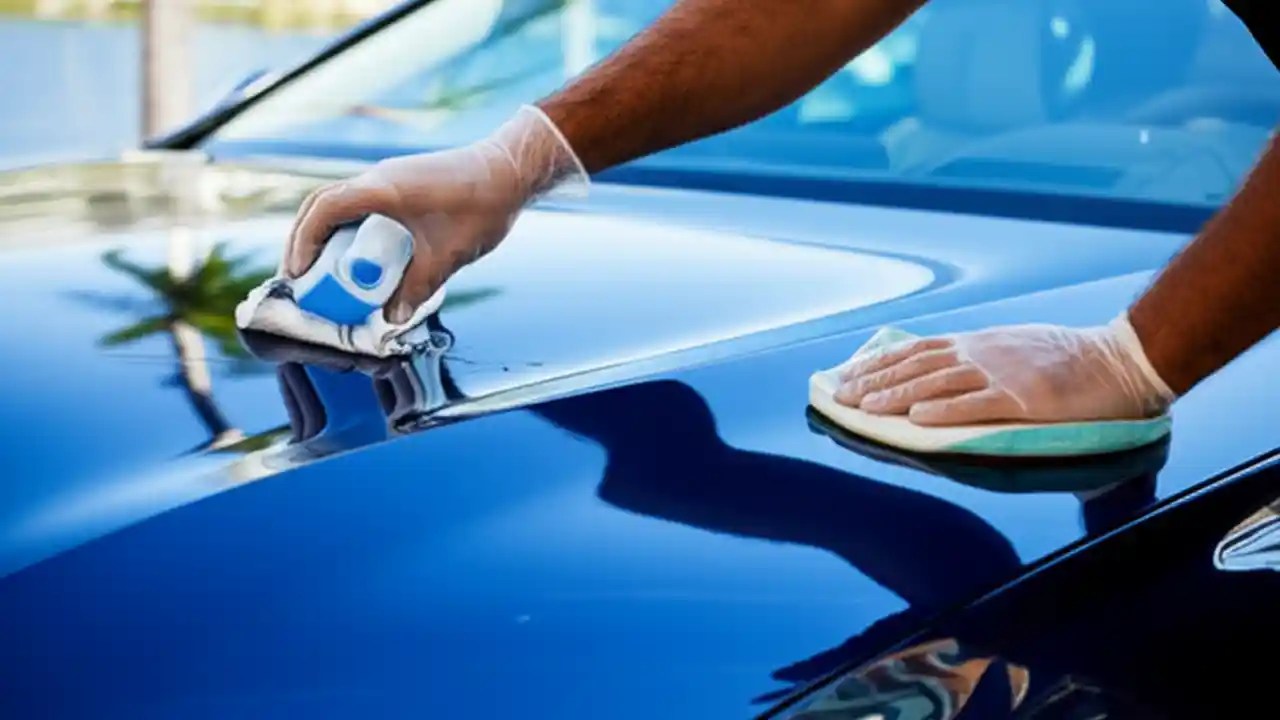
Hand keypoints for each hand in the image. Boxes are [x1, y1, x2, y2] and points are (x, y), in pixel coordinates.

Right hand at [285, 105, 587, 323]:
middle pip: (320, 205)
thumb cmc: (483, 206)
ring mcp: (386, 178)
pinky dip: (345, 227)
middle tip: (299, 278)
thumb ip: (419, 287)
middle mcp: (377, 178)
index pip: (323, 210)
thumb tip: (391, 318)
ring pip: (336, 202)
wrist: (510, 171)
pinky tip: (353, 254)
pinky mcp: (398, 184)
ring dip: (322, 233)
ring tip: (318, 270)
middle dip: (303, 241)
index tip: (298, 274)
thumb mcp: (449, 254)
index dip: (304, 242)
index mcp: (382, 188)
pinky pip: (357, 203)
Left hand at [835, 314, 1174, 425]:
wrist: (1120, 360)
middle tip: (841, 395)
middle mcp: (981, 355)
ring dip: (897, 395)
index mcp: (978, 344)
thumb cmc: (1070, 361)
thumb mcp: (1015, 351)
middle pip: (916, 365)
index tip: (849, 375)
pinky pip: (977, 405)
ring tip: (865, 407)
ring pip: (937, 383)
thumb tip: (945, 392)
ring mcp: (1002, 375)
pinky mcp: (1025, 399)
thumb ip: (982, 369)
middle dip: (875, 380)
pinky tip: (915, 418)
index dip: (879, 364)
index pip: (916, 351)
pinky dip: (944, 411)